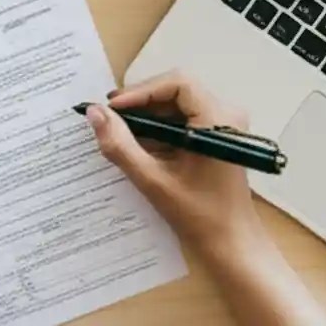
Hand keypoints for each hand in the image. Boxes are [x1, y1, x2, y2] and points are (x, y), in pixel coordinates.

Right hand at [85, 70, 262, 257]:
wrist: (231, 242)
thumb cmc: (198, 215)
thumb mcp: (153, 180)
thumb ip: (121, 145)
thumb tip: (94, 113)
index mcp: (218, 120)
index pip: (177, 83)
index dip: (141, 91)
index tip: (113, 108)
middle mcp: (226, 114)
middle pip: (176, 89)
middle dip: (140, 101)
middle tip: (110, 117)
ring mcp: (223, 123)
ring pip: (177, 102)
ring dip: (147, 114)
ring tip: (118, 129)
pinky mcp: (217, 134)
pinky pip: (183, 117)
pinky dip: (158, 125)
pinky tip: (138, 141)